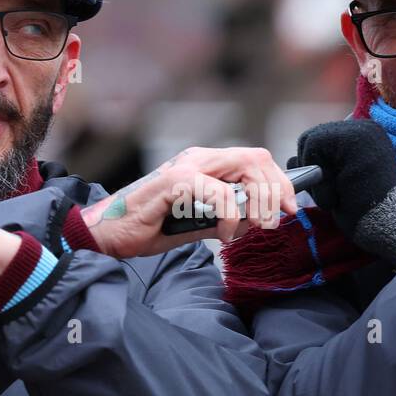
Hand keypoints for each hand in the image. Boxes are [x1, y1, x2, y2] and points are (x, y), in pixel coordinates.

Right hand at [79, 146, 297, 258]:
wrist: (106, 234)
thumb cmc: (147, 227)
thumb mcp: (197, 224)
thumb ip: (226, 218)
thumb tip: (257, 219)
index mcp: (204, 166)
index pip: (254, 159)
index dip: (279, 181)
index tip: (289, 208)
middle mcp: (198, 159)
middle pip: (256, 159)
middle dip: (276, 190)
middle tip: (276, 221)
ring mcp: (187, 167)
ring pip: (244, 170)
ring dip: (259, 203)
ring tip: (253, 229)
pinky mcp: (176, 182)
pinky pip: (220, 194)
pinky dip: (230, 217)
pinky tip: (223, 236)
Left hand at [291, 119, 395, 265]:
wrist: (392, 228)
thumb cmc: (365, 213)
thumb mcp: (337, 185)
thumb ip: (318, 169)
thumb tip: (292, 159)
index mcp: (363, 138)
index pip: (319, 141)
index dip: (313, 167)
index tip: (330, 189)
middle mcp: (363, 128)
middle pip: (311, 138)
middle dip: (311, 169)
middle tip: (331, 195)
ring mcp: (359, 131)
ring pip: (310, 143)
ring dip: (316, 178)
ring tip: (337, 197)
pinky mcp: (354, 140)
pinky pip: (314, 151)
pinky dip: (318, 181)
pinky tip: (337, 198)